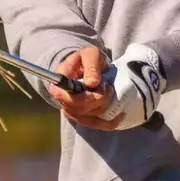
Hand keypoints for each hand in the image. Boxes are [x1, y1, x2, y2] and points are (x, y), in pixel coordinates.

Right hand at [50, 45, 164, 130]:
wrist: (88, 67)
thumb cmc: (87, 59)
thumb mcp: (90, 55)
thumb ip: (91, 66)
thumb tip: (92, 84)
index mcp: (59, 83)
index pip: (63, 97)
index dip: (83, 96)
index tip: (97, 85)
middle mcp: (62, 100)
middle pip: (79, 109)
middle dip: (98, 99)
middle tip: (107, 86)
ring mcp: (72, 111)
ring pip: (89, 118)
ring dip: (104, 106)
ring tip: (109, 91)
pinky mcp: (82, 118)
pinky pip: (95, 125)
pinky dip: (109, 123)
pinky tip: (120, 116)